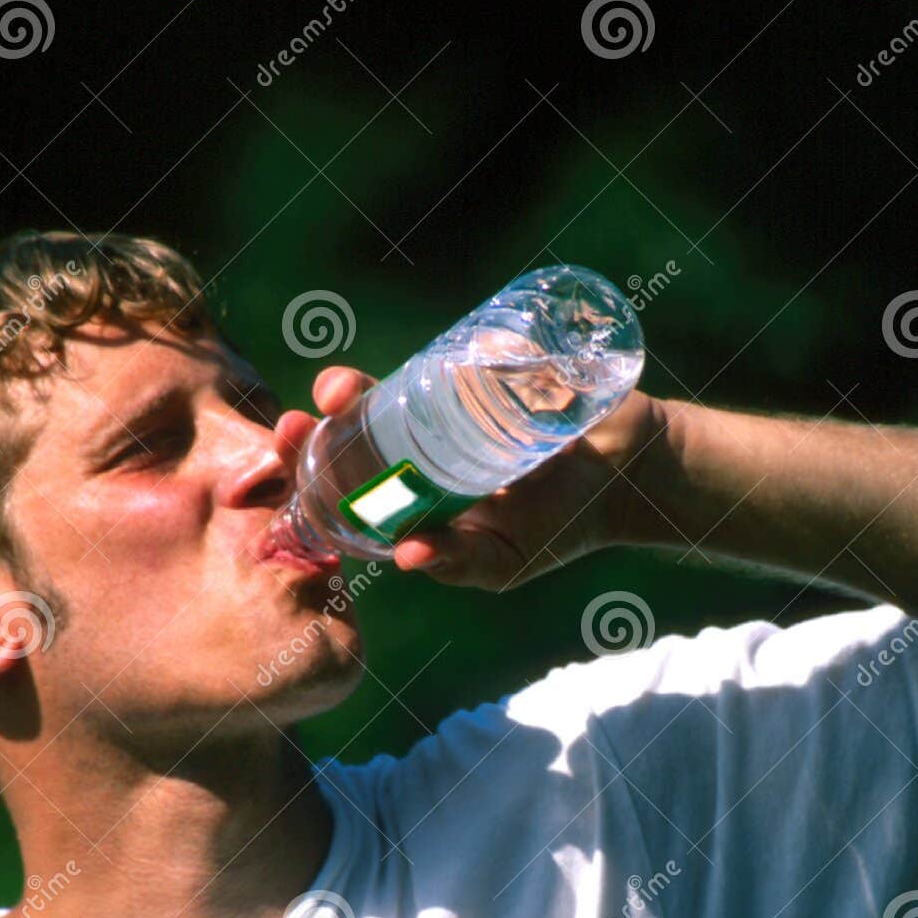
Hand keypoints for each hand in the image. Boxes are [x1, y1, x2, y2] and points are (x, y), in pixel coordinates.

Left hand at [277, 367, 677, 591]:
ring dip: (354, 389)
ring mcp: (454, 401)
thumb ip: (455, 562)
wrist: (631, 473)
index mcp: (415, 488)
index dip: (312, 464)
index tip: (287, 457)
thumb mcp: (503, 560)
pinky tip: (405, 369)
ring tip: (337, 392)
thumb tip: (403, 557)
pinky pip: (448, 356)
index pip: (351, 474)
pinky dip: (423, 359)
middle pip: (357, 424)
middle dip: (321, 419)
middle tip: (300, 421)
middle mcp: (425, 440)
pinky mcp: (489, 367)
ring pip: (389, 389)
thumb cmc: (562, 526)